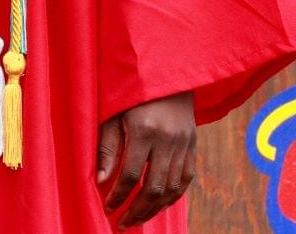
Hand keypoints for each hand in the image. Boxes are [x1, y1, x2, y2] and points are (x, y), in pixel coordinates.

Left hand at [97, 91, 195, 227]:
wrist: (167, 77)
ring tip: (137, 220)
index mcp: (144, 130)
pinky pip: (185, 180)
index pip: (131, 174)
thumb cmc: (132, 95)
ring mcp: (185, 145)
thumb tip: (101, 180)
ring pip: (172, 188)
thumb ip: (107, 147)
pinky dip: (171, 197)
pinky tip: (158, 206)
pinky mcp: (193, 147)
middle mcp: (168, 140)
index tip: (108, 208)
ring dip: (154, 209)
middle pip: (154, 187)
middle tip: (122, 224)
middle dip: (137, 210)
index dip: (119, 195)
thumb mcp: (113, 114)